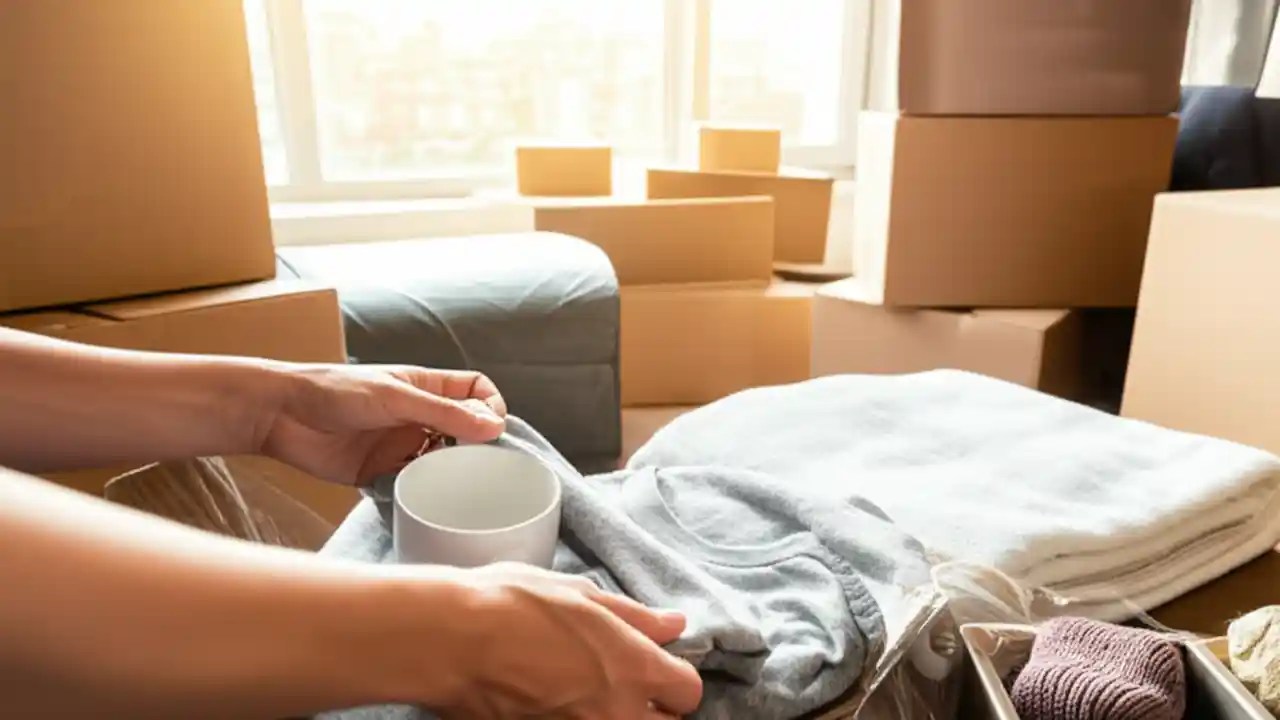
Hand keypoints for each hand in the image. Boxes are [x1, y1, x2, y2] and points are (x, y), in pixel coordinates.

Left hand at [258, 364, 507, 484]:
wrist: (280, 416)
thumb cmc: (334, 391)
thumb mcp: (395, 397)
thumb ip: (443, 413)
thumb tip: (494, 426)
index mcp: (426, 387)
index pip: (476, 392)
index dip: (491, 407)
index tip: (492, 430)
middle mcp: (419, 416)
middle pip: (465, 431)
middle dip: (477, 448)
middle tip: (481, 468)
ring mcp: (401, 445)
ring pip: (442, 462)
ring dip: (451, 474)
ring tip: (454, 486)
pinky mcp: (382, 473)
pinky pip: (414, 486)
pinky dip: (423, 493)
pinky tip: (424, 498)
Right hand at [433, 563, 702, 718]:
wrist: (450, 641)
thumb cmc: (513, 605)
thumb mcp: (581, 596)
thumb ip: (635, 617)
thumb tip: (673, 625)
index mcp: (635, 669)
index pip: (688, 692)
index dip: (675, 677)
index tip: (658, 665)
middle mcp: (617, 713)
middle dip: (653, 708)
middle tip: (624, 684)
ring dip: (616, 716)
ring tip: (587, 694)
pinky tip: (559, 703)